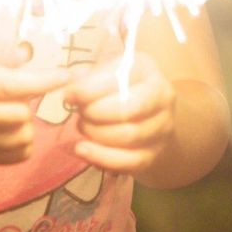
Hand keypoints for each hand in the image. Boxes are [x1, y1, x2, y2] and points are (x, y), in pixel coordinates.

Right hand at [0, 39, 68, 164]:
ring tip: (10, 109)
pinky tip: (10, 128)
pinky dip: (23, 141)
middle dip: (27, 100)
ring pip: (22, 136)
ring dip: (26, 121)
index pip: (11, 85)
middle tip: (15, 91)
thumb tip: (28, 55)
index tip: (66, 75)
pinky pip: (17, 155)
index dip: (44, 81)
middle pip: (21, 113)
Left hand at [65, 53, 175, 174]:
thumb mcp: (102, 72)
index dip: (89, 90)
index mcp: (147, 70)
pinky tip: (83, 149)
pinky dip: (102, 158)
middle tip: (80, 113)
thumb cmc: (115, 87)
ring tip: (82, 127)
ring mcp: (162, 127)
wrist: (143, 113)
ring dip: (96, 134)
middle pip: (127, 110)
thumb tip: (71, 89)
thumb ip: (86, 77)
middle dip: (95, 113)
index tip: (69, 96)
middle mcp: (162, 97)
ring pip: (129, 136)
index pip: (120, 80)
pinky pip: (130, 161)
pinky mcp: (154, 154)